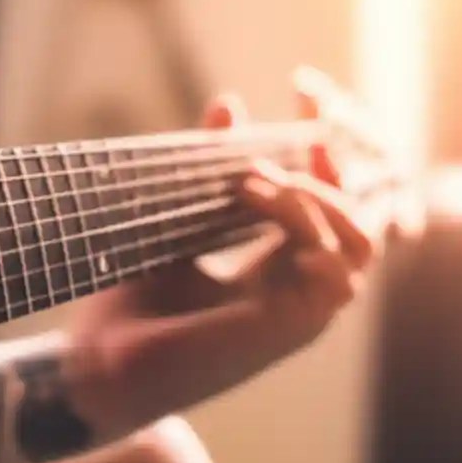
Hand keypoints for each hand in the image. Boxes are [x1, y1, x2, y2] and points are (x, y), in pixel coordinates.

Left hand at [68, 68, 374, 432]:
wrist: (98, 366)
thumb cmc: (130, 303)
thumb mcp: (175, 221)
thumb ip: (209, 169)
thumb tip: (230, 103)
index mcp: (278, 269)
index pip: (333, 203)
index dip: (330, 154)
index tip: (306, 96)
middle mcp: (298, 290)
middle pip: (363, 218)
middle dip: (332, 168)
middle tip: (270, 145)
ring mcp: (300, 313)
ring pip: (360, 241)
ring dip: (313, 198)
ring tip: (249, 182)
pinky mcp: (290, 330)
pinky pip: (339, 275)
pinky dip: (310, 229)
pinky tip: (259, 203)